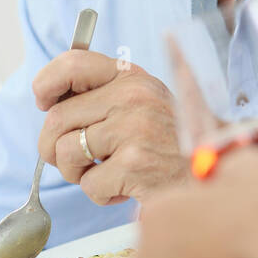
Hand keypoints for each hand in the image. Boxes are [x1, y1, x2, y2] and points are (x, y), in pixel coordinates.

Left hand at [33, 52, 185, 206]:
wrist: (213, 171)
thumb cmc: (172, 141)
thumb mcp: (145, 102)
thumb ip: (105, 95)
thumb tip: (50, 101)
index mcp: (132, 77)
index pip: (73, 63)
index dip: (47, 83)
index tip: (44, 102)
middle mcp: (133, 96)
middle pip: (57, 118)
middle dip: (52, 147)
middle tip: (72, 160)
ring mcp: (135, 129)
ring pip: (66, 152)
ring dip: (75, 173)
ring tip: (102, 174)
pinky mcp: (136, 163)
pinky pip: (89, 184)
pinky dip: (100, 194)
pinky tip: (124, 188)